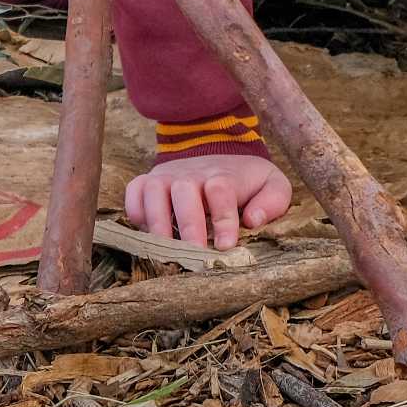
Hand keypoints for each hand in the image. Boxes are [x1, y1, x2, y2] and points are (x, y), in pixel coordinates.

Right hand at [122, 152, 292, 251]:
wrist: (218, 151)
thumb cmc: (247, 180)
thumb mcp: (272, 184)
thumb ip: (272, 201)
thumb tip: (253, 219)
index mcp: (223, 174)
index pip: (220, 190)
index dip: (222, 219)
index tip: (226, 246)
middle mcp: (191, 173)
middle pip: (184, 191)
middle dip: (188, 225)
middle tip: (195, 255)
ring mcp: (166, 175)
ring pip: (154, 191)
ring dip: (158, 222)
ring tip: (167, 253)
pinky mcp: (148, 181)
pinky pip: (133, 193)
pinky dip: (135, 212)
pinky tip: (147, 235)